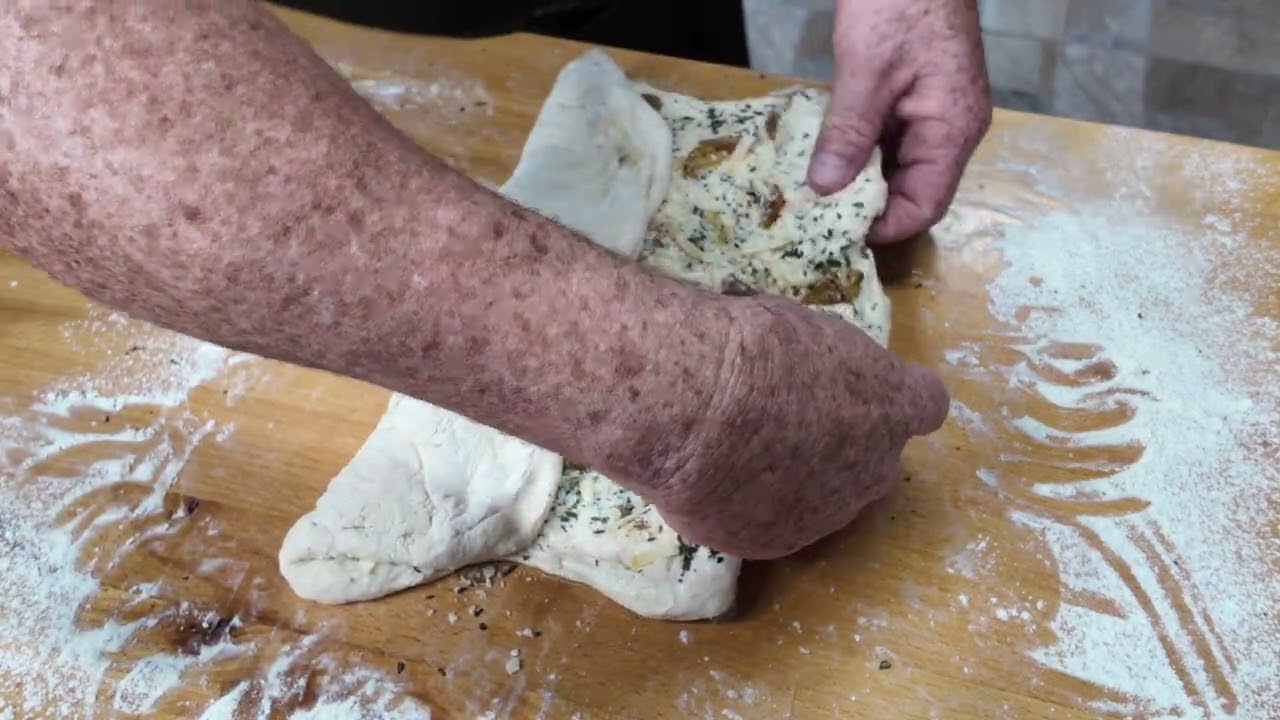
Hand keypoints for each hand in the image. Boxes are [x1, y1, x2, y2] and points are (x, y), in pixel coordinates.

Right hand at [648, 296, 948, 558]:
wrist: (695, 408)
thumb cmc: (751, 349)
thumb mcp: (805, 329)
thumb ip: (827, 364)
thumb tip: (809, 372)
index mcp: (892, 405)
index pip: (926, 404)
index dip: (898, 399)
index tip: (871, 392)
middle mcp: (873, 469)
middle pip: (876, 462)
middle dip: (845, 447)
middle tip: (791, 420)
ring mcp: (827, 515)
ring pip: (824, 500)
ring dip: (798, 480)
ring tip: (741, 452)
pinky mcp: (775, 543)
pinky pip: (772, 523)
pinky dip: (750, 506)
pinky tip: (714, 480)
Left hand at [807, 0, 991, 243]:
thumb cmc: (900, 1)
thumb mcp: (865, 70)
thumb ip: (848, 133)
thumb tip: (825, 189)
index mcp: (953, 128)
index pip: (925, 205)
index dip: (884, 227)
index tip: (836, 236)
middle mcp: (953, 128)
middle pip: (912, 190)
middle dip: (867, 208)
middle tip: (815, 219)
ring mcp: (936, 112)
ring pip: (898, 167)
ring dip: (860, 181)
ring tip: (814, 195)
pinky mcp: (917, 97)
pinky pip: (890, 140)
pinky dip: (860, 152)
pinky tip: (826, 157)